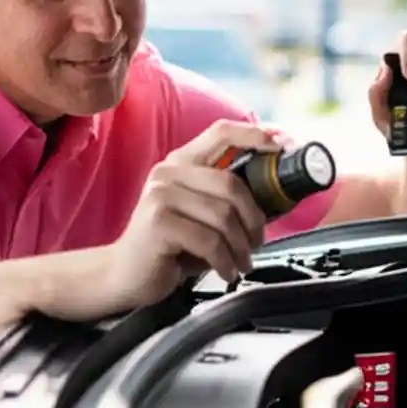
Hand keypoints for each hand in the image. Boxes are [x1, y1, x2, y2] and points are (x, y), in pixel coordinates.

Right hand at [106, 120, 280, 308]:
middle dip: (254, 219)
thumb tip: (274, 195)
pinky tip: (226, 272)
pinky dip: (225, 261)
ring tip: (242, 263)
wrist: (123, 275)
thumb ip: (226, 198)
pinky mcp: (158, 222)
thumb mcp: (200, 214)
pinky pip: (210, 241)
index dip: (256, 136)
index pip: (222, 132)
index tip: (283, 147)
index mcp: (181, 162)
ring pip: (223, 216)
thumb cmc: (169, 246)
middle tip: (258, 243)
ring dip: (241, 247)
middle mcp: (168, 172)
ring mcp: (160, 195)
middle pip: (231, 184)